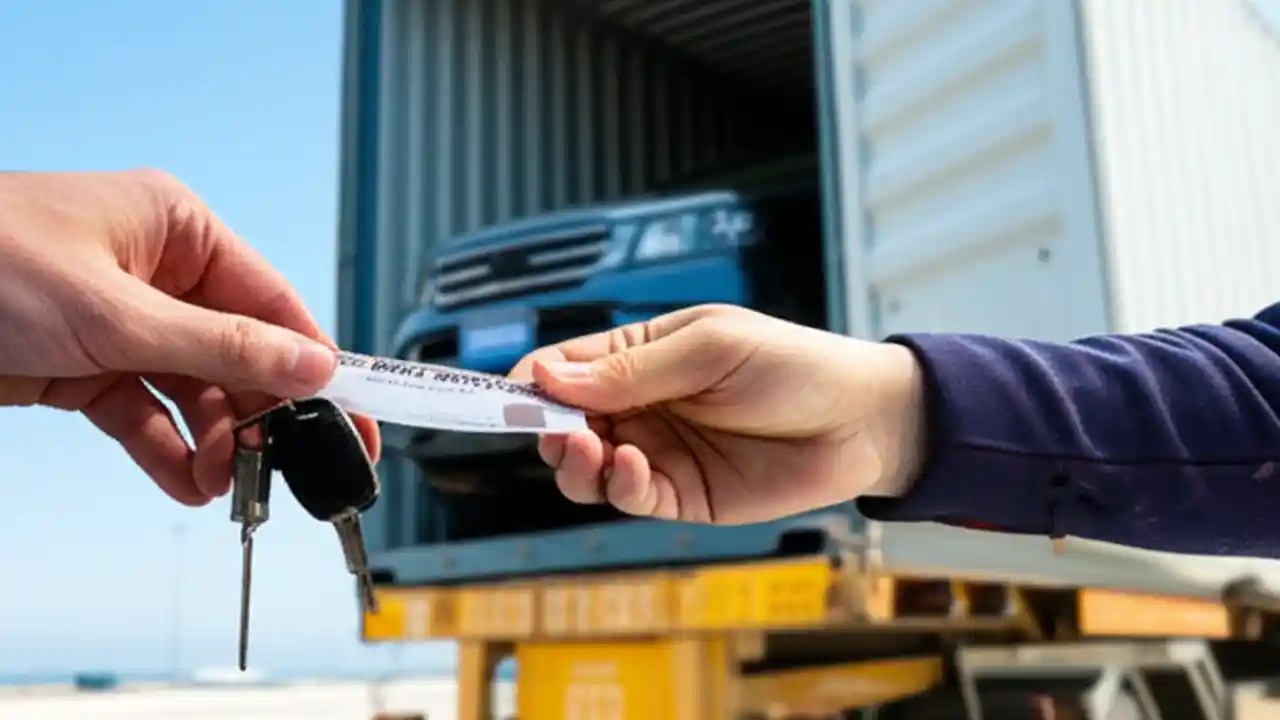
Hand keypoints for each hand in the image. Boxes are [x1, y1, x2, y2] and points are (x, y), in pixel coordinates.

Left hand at [0, 169, 379, 505]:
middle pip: (238, 354)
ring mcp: (121, 321)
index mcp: (178, 231)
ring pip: (194, 391)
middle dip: (259, 416)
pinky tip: (186, 481)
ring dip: (214, 443)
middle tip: (282, 470)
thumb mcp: (114, 311)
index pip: (273, 304)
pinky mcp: (84, 364)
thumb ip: (220, 346)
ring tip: (223, 486)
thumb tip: (311, 365)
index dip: (318, 363)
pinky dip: (165, 449)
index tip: (353, 416)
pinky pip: (144, 413)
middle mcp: (158, 274)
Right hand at [509, 304, 925, 523]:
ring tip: (588, 448)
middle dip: (545, 429)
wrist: (863, 422)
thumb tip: (548, 375)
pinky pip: (630, 498)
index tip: (505, 396)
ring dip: (573, 462)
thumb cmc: (793, 365)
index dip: (529, 382)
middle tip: (556, 429)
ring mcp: (658, 452)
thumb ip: (631, 369)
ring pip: (586, 468)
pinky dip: (619, 486)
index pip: (565, 368)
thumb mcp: (709, 349)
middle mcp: (641, 406)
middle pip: (562, 423)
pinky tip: (633, 467)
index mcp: (640, 357)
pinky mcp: (681, 497)